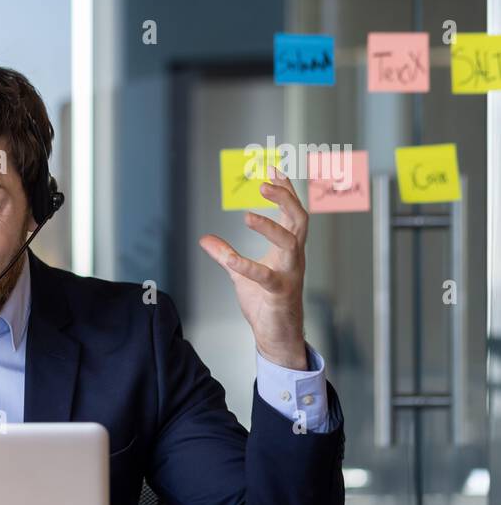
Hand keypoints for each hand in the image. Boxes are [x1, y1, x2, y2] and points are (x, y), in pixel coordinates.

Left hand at [198, 165, 307, 370]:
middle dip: (286, 198)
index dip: (285, 191)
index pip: (292, 213)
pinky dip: (245, 265)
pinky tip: (227, 257)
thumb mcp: (241, 274)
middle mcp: (294, 258)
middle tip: (265, 183)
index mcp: (289, 249)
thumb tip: (204, 238)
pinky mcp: (280, 293)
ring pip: (291, 243)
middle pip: (299, 220)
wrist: (278, 335)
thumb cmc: (266, 303)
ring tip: (247, 215)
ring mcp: (290, 274)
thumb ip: (226, 255)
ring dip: (270, 227)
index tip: (274, 168)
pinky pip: (265, 276)